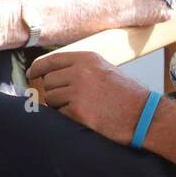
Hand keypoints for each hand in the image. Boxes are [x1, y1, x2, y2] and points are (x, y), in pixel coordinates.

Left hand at [26, 49, 149, 142]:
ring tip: (81, 108)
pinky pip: (59, 114)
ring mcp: (78, 92)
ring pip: (50, 98)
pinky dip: (66, 117)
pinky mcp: (78, 112)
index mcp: (87, 59)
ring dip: (59, 106)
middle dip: (54, 92)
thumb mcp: (104, 69)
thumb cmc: (125, 95)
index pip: (51, 60)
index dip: (38, 68)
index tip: (31, 74)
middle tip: (70, 100)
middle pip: (49, 81)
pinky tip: (84, 117)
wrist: (144, 115)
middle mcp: (80, 72)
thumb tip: (51, 74)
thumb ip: (80, 68)